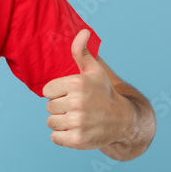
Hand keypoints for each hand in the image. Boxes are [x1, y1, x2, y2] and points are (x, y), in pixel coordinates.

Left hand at [42, 29, 133, 149]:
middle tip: (77, 108)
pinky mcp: (77, 140)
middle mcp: (77, 102)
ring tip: (77, 119)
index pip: (47, 91)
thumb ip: (82, 52)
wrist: (123, 121)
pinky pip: (55, 137)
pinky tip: (77, 130)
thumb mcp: (94, 71)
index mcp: (77, 83)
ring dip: (61, 122)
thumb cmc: (104, 93)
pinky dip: (62, 136)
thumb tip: (82, 31)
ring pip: (51, 122)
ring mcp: (77, 122)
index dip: (57, 93)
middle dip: (60, 108)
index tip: (71, 95)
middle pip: (49, 107)